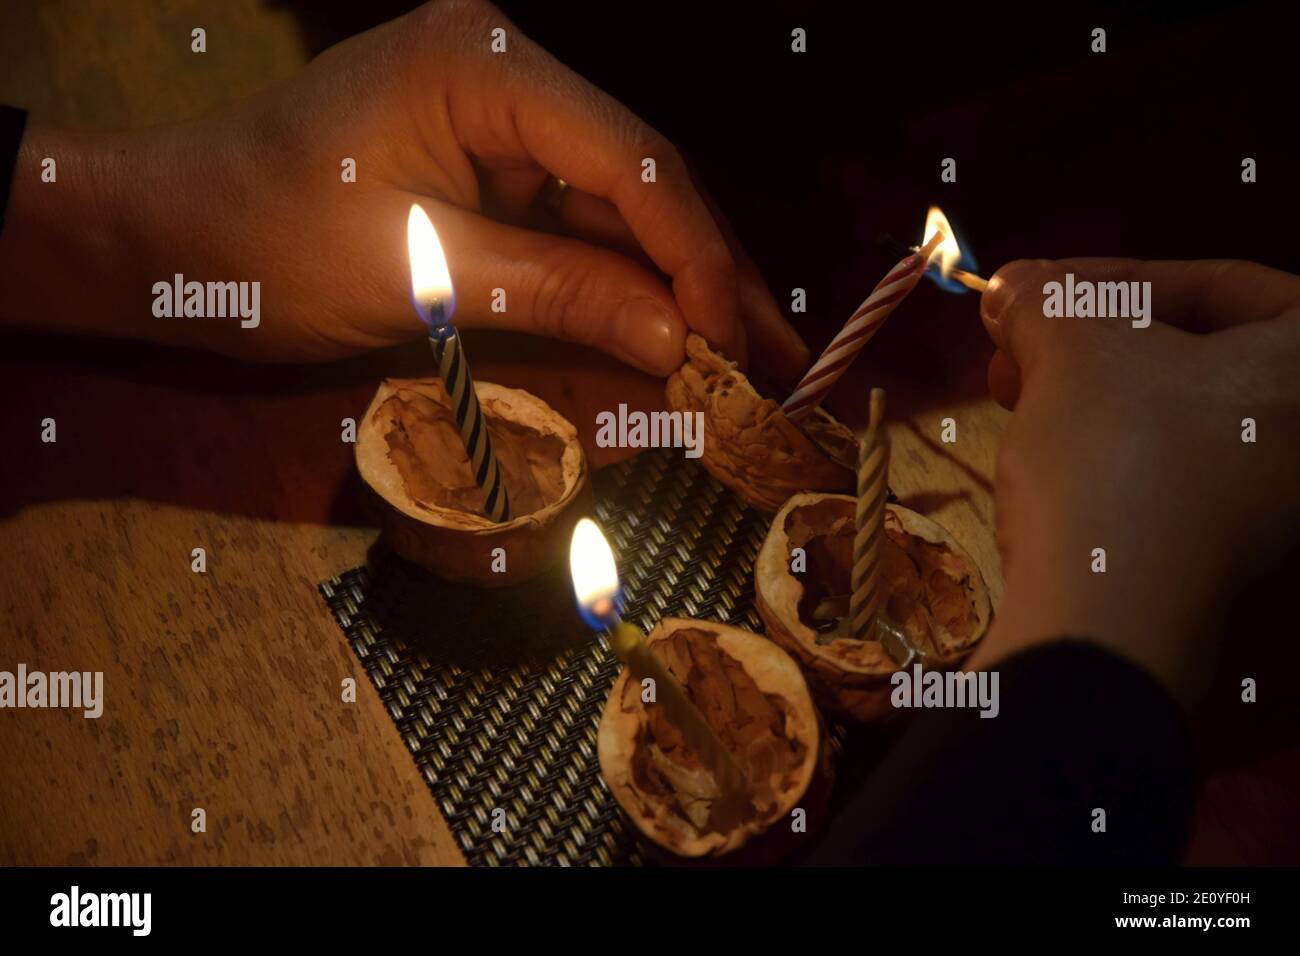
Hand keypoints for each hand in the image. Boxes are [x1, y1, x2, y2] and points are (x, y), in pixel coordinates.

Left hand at [0, 0, 807, 380]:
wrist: (165, 238)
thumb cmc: (262, 244)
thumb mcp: (417, 273)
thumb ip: (557, 294)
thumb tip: (682, 340)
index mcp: (487, 64)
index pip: (629, 160)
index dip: (695, 256)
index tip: (735, 341)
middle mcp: (510, 74)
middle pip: (640, 180)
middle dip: (708, 274)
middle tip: (781, 358)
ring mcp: (503, 120)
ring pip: (620, 208)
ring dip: (679, 287)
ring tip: (752, 359)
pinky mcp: (492, 167)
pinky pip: (577, 228)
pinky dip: (621, 286)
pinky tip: (676, 334)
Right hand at [968, 258, 1299, 703]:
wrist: (1104, 619)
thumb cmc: (1115, 453)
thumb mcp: (1071, 347)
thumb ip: (1047, 298)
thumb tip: (1013, 285)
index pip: (1225, 283)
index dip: (1117, 273)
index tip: (1040, 288)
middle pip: (1198, 351)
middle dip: (1094, 337)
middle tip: (1018, 341)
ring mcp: (1270, 504)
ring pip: (1175, 416)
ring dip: (1090, 391)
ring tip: (1014, 393)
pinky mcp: (1223, 557)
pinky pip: (1168, 474)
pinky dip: (1106, 449)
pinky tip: (1041, 452)